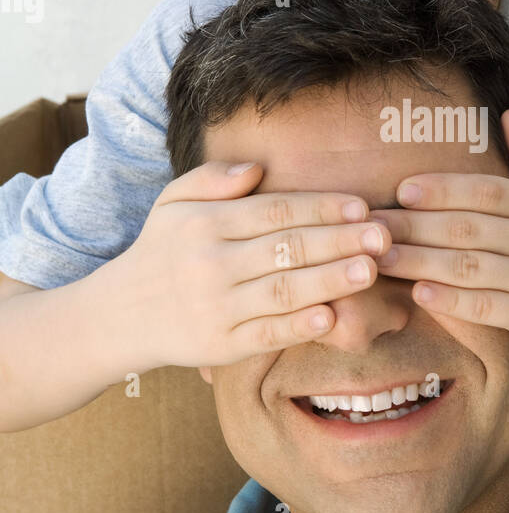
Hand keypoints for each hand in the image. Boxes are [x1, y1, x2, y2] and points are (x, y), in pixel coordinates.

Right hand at [107, 161, 390, 369]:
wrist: (122, 314)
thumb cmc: (163, 251)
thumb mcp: (173, 202)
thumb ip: (212, 178)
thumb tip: (258, 167)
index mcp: (205, 223)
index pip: (275, 210)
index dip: (321, 207)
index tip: (361, 207)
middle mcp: (211, 263)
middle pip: (287, 248)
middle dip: (339, 241)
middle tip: (383, 236)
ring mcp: (216, 307)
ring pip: (283, 291)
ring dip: (330, 281)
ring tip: (369, 270)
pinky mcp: (219, 345)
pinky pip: (266, 335)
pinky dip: (299, 327)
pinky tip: (331, 317)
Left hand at [370, 110, 508, 369]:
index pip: (487, 191)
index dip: (443, 188)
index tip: (402, 189)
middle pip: (467, 227)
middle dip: (414, 225)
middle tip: (372, 225)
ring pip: (468, 266)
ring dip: (418, 261)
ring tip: (380, 258)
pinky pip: (484, 306)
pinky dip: (449, 300)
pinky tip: (418, 293)